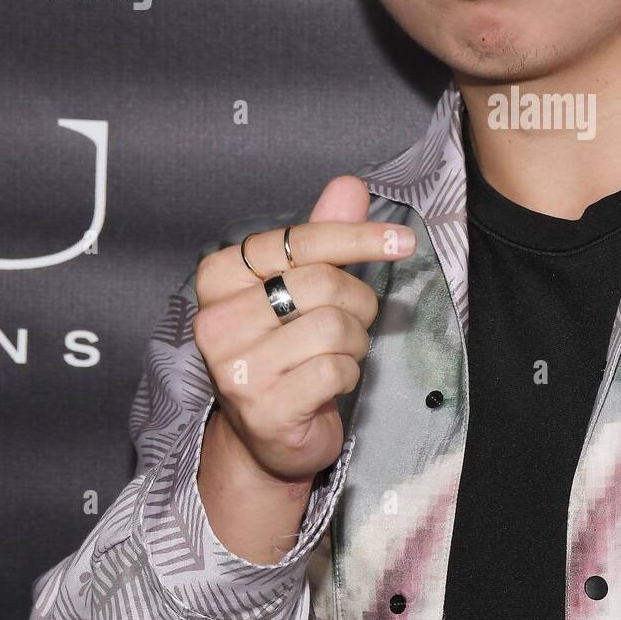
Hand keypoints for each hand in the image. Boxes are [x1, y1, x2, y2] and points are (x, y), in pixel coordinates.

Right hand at [192, 175, 415, 482]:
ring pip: (333, 327)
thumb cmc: (287, 349)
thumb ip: (324, 237)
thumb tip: (349, 185)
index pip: (297, 241)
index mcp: (219, 278)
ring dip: (355, 342)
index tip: (403, 241)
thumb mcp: (303, 286)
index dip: (358, 237)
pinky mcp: (263, 409)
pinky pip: (335, 370)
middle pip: (322, 283)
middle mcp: (216, 321)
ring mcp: (235, 368)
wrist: (268, 434)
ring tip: (338, 355)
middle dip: (358, 302)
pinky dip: (348, 374)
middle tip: (354, 322)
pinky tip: (330, 384)